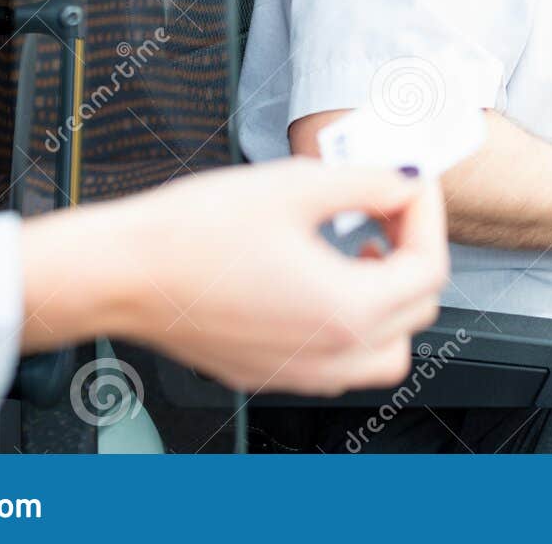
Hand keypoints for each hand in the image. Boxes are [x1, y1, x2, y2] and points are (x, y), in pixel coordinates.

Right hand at [23, 159, 447, 395]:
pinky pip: (343, 362)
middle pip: (418, 308)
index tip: (409, 182)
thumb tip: (402, 179)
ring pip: (389, 349)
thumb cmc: (191, 233)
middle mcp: (331, 353)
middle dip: (414, 248)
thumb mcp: (296, 185)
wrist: (123, 272)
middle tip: (388, 205)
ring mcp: (301, 371)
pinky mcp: (272, 372)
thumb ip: (366, 182)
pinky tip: (325, 279)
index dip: (427, 213)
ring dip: (393, 299)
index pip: (429, 265)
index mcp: (347, 309)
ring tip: (366, 252)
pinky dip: (355, 326)